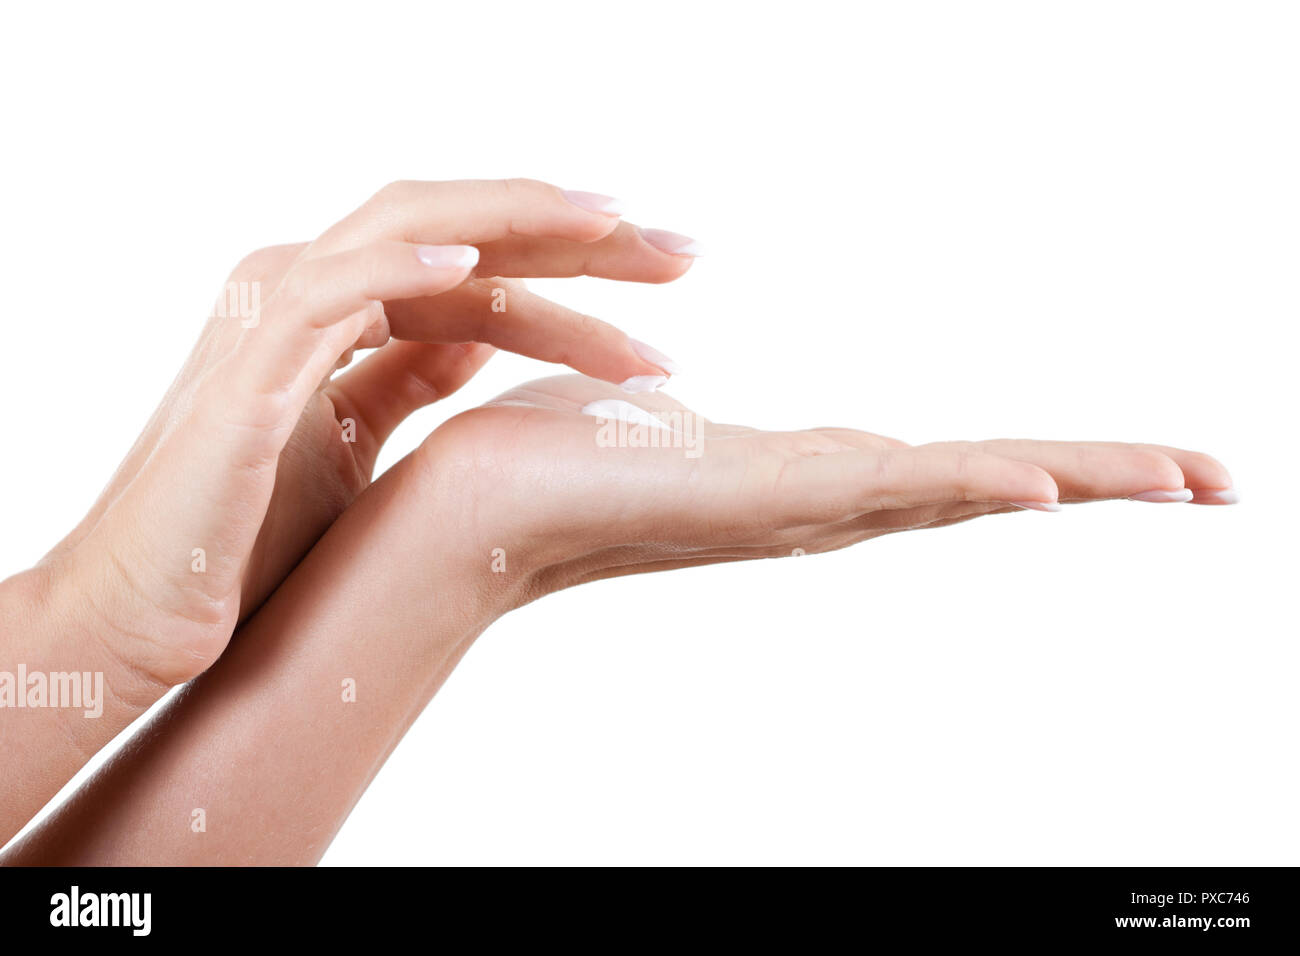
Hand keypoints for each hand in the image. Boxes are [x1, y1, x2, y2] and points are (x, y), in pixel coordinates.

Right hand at [33, 181, 696, 688]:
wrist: (143, 612)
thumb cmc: (251, 538)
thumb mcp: (354, 440)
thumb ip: (410, 373)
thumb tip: (487, 330)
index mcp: (347, 313)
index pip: (481, 270)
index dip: (577, 269)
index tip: (670, 282)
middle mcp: (315, 291)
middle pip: (467, 235)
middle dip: (581, 237)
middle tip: (685, 251)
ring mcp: (277, 316)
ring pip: (417, 236)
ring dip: (522, 231)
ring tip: (621, 234)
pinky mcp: (249, 366)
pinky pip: (334, 292)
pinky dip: (404, 267)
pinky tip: (481, 264)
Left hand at [405, 375, 1235, 612]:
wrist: (461, 506)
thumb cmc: (539, 463)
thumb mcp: (641, 424)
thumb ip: (691, 424)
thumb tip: (692, 405)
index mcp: (794, 480)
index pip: (938, 466)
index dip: (1029, 464)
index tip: (1110, 466)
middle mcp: (814, 506)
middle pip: (980, 484)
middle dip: (1095, 478)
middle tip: (1208, 478)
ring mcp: (797, 512)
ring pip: (961, 487)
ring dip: (1076, 480)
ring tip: (1185, 476)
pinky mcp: (760, 507)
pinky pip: (884, 491)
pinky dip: (968, 487)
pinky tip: (1043, 486)